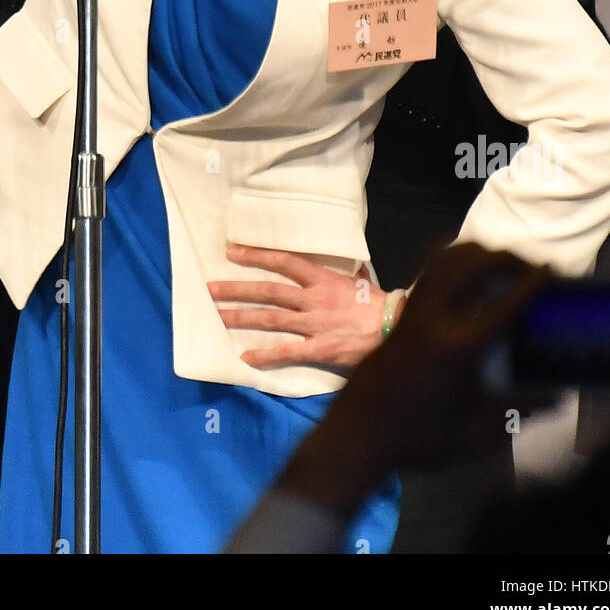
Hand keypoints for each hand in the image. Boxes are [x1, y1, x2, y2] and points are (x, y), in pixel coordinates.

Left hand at [208, 244, 389, 370]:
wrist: (399, 328)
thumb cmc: (378, 306)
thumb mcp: (356, 284)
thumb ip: (336, 281)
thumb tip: (333, 274)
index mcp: (323, 279)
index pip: (284, 262)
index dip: (256, 255)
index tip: (231, 252)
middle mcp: (314, 299)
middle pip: (269, 291)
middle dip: (238, 289)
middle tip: (210, 288)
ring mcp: (315, 324)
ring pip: (271, 319)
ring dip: (242, 318)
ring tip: (218, 317)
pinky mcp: (321, 349)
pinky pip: (288, 351)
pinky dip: (266, 354)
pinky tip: (245, 357)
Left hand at [275, 244, 552, 517]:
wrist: (361, 432)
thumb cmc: (421, 437)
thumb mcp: (476, 434)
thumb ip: (518, 410)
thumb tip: (557, 398)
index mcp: (457, 348)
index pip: (502, 305)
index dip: (529, 283)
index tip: (549, 270)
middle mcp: (434, 318)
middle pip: (472, 265)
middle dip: (504, 258)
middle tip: (528, 266)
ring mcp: (414, 309)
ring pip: (446, 258)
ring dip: (477, 252)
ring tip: (502, 262)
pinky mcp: (402, 310)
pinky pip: (430, 269)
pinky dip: (453, 258)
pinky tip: (468, 269)